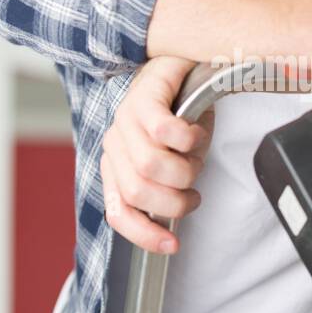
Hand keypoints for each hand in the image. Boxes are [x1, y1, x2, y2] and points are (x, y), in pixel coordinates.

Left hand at [100, 55, 214, 252]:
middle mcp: (115, 142)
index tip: (172, 245)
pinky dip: (188, 140)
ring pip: (152, 166)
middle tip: (192, 192)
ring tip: (196, 158)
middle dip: (175, 201)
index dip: (144, 235)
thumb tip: (168, 227)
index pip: (118, 212)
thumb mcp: (172, 163)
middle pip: (138, 192)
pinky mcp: (145, 95)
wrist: (184, 67)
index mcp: (116, 165)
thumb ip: (163, 190)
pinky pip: (164, 130)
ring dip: (187, 169)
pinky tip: (196, 133)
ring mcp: (126, 117)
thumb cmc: (180, 119)